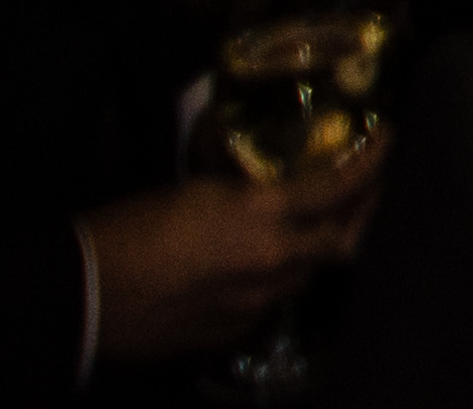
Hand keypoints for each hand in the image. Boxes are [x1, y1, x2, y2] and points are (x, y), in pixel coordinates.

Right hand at [86, 141, 386, 362]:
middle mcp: (272, 263)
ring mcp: (255, 303)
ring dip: (320, 246)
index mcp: (264, 217)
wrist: (84, 295)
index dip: (373, 162)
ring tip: (318, 221)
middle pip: (343, 238)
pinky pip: (272, 300)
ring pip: (309, 272)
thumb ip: (248, 187)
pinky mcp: (232, 332)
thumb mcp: (201, 186)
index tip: (388, 139)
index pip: (341, 188)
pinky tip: (266, 261)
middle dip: (363, 210)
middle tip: (366, 186)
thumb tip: (267, 180)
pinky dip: (280, 276)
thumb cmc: (133, 227)